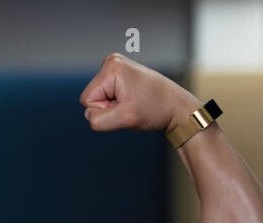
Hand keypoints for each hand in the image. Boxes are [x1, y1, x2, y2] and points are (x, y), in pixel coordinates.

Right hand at [80, 53, 199, 133]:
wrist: (174, 105)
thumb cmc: (154, 109)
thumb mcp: (124, 118)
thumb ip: (98, 120)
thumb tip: (89, 115)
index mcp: (111, 68)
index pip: (87, 100)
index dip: (104, 110)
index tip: (125, 106)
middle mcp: (111, 61)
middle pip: (91, 97)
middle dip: (108, 107)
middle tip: (130, 105)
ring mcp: (115, 65)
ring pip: (97, 97)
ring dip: (113, 105)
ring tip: (132, 101)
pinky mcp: (119, 72)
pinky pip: (105, 94)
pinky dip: (116, 101)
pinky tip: (132, 98)